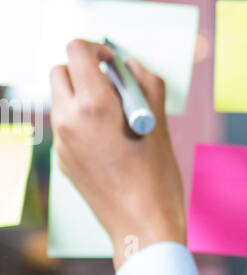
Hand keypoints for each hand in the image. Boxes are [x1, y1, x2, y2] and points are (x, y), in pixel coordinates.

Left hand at [50, 39, 186, 270]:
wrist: (142, 226)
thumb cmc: (156, 177)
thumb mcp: (159, 123)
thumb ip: (145, 84)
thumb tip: (131, 64)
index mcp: (94, 105)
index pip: (77, 51)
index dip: (96, 48)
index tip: (112, 60)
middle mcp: (69, 120)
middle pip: (59, 72)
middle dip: (82, 71)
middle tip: (111, 85)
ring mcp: (61, 142)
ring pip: (60, 101)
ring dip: (81, 97)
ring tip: (114, 118)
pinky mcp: (62, 160)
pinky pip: (65, 127)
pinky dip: (82, 123)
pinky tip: (109, 143)